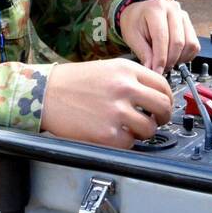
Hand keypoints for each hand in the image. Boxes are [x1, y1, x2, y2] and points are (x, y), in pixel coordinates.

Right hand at [41, 58, 173, 148]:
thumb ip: (131, 78)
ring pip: (150, 128)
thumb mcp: (106, 68)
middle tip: (156, 121)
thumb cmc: (72, 82)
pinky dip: (125, 143)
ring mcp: (117, 112)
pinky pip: (130, 143)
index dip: (167, 98)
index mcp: (126, 70)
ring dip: (144, 132)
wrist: (44, 94)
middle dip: (163, 117)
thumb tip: (153, 95)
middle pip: (162, 106)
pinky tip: (115, 135)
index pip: (163, 85)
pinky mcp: (107, 134)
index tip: (163, 105)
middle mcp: (124, 88)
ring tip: (132, 130)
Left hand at [119, 0, 199, 72]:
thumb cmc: (135, 21)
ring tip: (166, 63)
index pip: (162, 38)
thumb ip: (144, 53)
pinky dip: (186, 56)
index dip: (160, 58)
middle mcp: (173, 9)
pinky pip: (194, 45)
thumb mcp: (132, 36)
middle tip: (161, 69)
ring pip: (190, 44)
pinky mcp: (189, 24)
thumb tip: (153, 70)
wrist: (140, 12)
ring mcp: (183, 16)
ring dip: (179, 59)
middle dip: (170, 61)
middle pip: (178, 42)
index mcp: (156, 8)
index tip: (156, 71)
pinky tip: (174, 58)